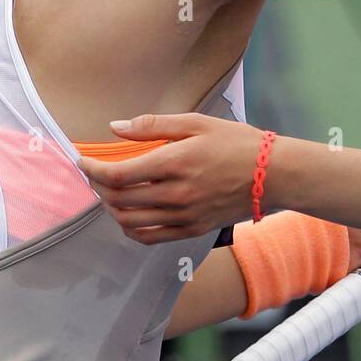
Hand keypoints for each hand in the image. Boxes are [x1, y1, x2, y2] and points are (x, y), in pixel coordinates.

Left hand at [81, 113, 265, 241]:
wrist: (276, 175)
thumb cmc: (239, 143)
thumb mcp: (198, 123)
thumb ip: (154, 125)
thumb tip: (115, 128)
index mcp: (176, 162)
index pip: (118, 174)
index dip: (93, 170)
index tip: (84, 161)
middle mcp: (177, 193)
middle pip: (119, 198)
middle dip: (99, 186)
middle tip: (96, 175)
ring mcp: (185, 215)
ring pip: (130, 221)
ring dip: (112, 208)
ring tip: (111, 194)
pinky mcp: (193, 229)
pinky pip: (150, 237)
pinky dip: (131, 228)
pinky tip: (129, 216)